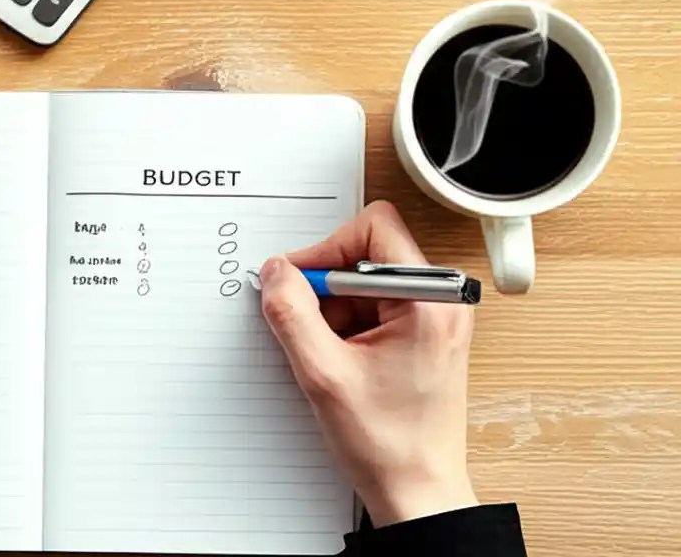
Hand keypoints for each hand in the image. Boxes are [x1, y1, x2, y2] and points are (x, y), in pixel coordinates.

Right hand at [257, 201, 477, 526]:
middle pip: (368, 253)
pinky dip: (347, 327)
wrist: (417, 490)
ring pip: (366, 282)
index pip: (373, 227)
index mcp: (430, 299)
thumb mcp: (323, 374)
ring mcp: (434, 317)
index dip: (326, 249)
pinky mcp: (423, 334)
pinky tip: (343, 363)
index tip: (300, 283)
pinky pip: (374, 307)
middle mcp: (441, 300)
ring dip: (335, 311)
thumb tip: (276, 272)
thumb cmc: (388, 444)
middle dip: (328, 287)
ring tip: (333, 357)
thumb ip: (292, 313)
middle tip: (312, 329)